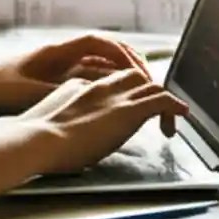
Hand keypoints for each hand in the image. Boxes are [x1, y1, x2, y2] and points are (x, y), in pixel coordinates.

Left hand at [0, 35, 154, 114]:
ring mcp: (66, 63)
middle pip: (109, 50)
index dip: (121, 54)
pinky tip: (120, 97)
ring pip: (104, 62)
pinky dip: (111, 81)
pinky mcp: (63, 75)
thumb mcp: (29, 92)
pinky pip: (95, 74)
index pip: (99, 43)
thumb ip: (58, 92)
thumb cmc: (0, 86)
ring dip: (124, 72)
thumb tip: (87, 95)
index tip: (136, 69)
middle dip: (131, 62)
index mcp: (61, 50)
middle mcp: (67, 53)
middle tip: (148, 81)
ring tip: (142, 89)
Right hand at [23, 70, 188, 174]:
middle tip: (154, 113)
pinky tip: (182, 113)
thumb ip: (67, 113)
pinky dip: (174, 105)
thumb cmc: (38, 139)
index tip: (128, 108)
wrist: (37, 140)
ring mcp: (116, 96)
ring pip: (150, 86)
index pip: (111, 81)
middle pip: (133, 78)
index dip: (124, 92)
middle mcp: (101, 86)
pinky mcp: (130, 110)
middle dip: (146, 92)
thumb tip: (75, 126)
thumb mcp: (52, 118)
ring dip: (162, 101)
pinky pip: (161, 100)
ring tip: (171, 119)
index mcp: (81, 86)